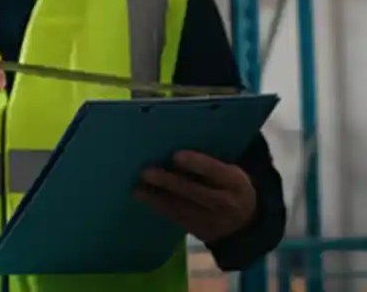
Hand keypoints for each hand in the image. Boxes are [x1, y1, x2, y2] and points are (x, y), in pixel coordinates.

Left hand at [135, 150, 256, 242]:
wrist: (246, 221)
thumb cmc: (229, 185)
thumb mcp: (229, 172)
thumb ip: (208, 164)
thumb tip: (172, 150)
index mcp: (236, 182)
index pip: (216, 171)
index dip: (196, 164)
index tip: (175, 155)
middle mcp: (227, 203)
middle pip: (195, 192)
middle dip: (169, 182)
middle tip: (146, 172)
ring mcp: (214, 221)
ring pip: (182, 208)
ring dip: (157, 198)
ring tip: (138, 188)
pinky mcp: (201, 232)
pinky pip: (177, 218)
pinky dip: (159, 207)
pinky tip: (144, 197)